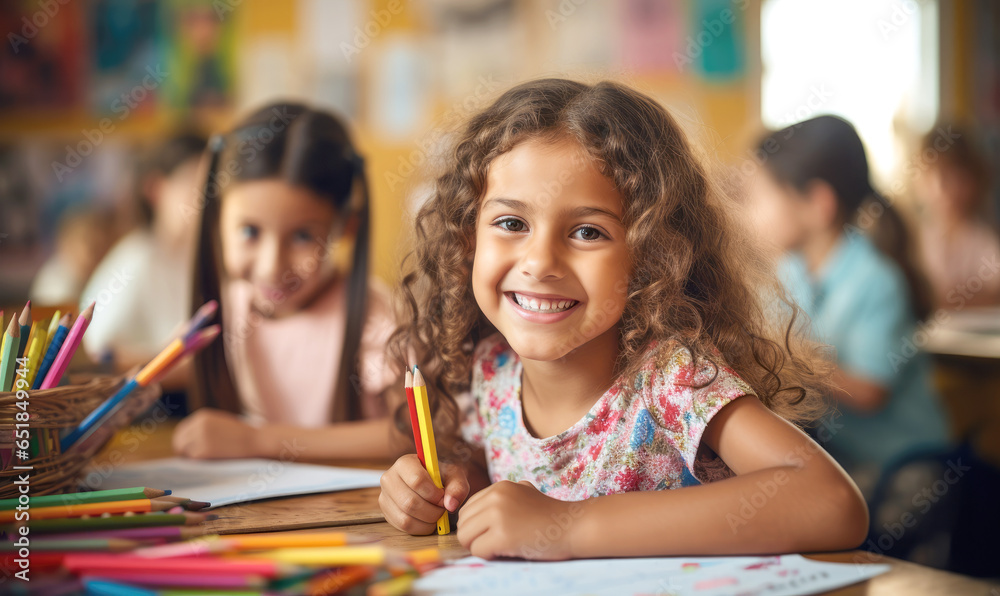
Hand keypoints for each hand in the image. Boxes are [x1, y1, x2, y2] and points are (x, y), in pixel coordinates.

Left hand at [172, 408, 259, 458]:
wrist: (257, 440)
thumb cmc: (241, 435)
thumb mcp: (220, 423)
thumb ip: (203, 428)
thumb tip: (185, 441)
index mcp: (202, 416)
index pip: (182, 430)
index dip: (183, 442)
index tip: (188, 450)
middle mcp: (198, 425)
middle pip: (179, 441)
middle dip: (184, 450)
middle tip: (194, 459)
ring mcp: (200, 438)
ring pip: (184, 451)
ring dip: (191, 457)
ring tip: (206, 459)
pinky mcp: (203, 451)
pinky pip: (192, 459)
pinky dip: (199, 462)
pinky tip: (211, 460)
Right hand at [379, 454, 469, 534]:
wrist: (433, 482)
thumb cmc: (443, 476)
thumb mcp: (455, 476)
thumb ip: (457, 487)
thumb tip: (450, 505)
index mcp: (405, 463)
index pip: (416, 481)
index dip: (434, 494)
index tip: (443, 497)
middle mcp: (389, 479)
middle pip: (409, 503)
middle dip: (432, 511)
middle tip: (442, 509)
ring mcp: (385, 497)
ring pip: (405, 518)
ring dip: (427, 522)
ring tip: (436, 514)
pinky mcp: (387, 513)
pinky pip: (403, 528)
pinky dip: (420, 528)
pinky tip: (429, 520)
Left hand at [457, 480, 578, 559]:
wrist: (574, 526)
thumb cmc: (550, 516)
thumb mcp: (524, 493)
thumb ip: (502, 498)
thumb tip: (477, 513)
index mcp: (499, 487)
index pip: (467, 509)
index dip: (477, 526)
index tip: (494, 533)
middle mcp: (496, 496)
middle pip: (463, 524)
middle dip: (475, 537)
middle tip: (496, 543)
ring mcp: (498, 515)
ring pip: (465, 537)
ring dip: (480, 547)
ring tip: (502, 547)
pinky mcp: (503, 535)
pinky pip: (478, 550)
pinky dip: (489, 556)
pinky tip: (508, 551)